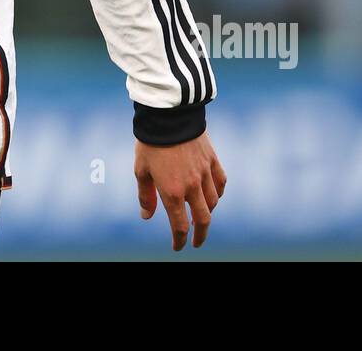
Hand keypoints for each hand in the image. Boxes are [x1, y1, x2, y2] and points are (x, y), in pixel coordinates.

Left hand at [134, 130, 225, 249]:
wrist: (169, 115)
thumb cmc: (150, 142)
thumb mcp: (141, 169)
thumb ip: (145, 194)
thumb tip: (147, 216)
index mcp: (172, 191)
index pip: (180, 225)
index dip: (180, 240)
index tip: (178, 246)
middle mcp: (192, 186)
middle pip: (203, 220)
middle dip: (200, 235)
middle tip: (196, 241)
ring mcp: (204, 173)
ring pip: (213, 202)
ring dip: (207, 213)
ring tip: (201, 216)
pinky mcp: (212, 160)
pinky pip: (221, 183)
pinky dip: (218, 193)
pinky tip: (213, 195)